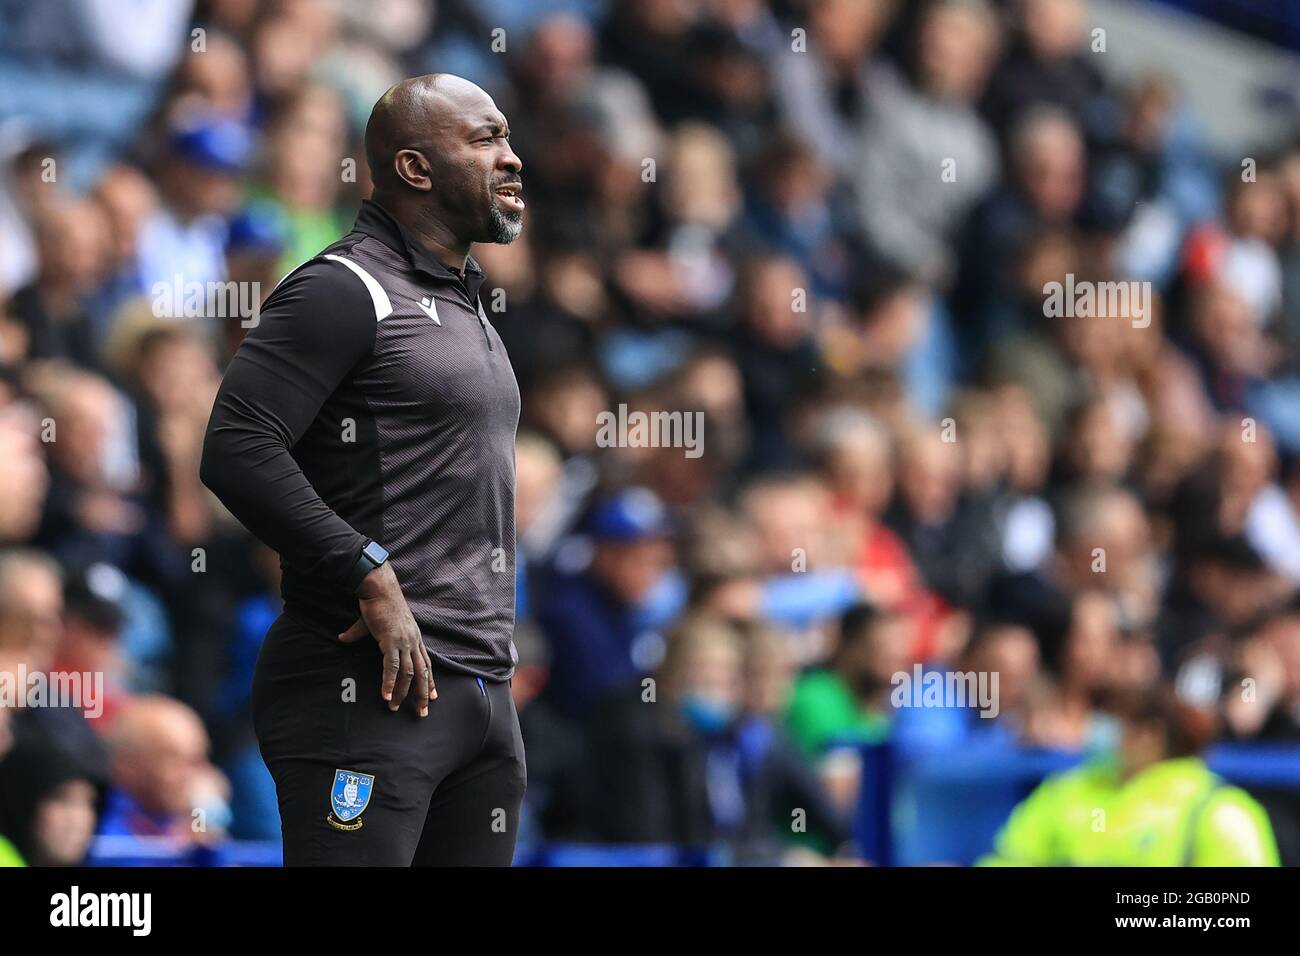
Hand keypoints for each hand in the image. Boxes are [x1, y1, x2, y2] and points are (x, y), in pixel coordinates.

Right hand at [338, 563, 435, 714]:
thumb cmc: (377, 602)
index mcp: (414, 637)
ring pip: (408, 673)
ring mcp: (404, 642)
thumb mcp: (371, 623)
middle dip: (423, 693)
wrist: (378, 588)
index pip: (426, 663)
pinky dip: (388, 682)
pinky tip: (385, 695)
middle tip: (422, 712)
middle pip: (422, 672)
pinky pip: (392, 667)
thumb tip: (342, 639)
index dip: (430, 680)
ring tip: (394, 707)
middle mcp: (413, 641)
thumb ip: (357, 634)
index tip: (433, 696)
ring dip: (402, 693)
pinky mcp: (391, 641)